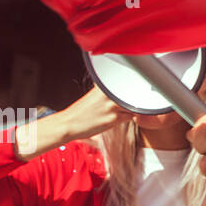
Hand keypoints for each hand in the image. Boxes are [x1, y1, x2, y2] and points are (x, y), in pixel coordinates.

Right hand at [15, 86, 131, 158]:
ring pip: (133, 105)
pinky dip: (126, 117)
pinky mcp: (114, 118)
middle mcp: (109, 93)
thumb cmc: (81, 111)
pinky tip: (116, 118)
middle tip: (128, 102)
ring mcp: (112, 106)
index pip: (128, 81)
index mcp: (104, 85)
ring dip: (130, 109)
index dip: (134, 86)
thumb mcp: (95, 95)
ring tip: (119, 111)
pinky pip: (129, 116)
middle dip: (133, 98)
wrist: (68, 124)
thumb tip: (125, 89)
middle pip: (133, 93)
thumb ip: (109, 91)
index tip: (136, 88)